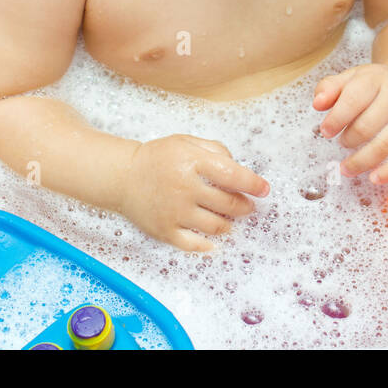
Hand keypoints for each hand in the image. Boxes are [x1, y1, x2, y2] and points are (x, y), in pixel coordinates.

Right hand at [119, 135, 269, 252]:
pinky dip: (208, 245)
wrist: (123, 176)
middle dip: (245, 206)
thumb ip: (215, 150)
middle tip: (248, 206)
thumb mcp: (187, 142)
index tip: (264, 189)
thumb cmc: (158, 158)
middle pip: (228, 204)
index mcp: (192, 162)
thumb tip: (238, 168)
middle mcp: (185, 188)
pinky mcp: (165, 230)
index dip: (253, 184)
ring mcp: (175, 212)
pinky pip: (194, 244)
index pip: (232, 175)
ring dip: (230, 224)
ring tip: (231, 220)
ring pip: (215, 226)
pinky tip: (215, 240)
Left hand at [312, 64, 387, 183]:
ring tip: (346, 167)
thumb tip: (318, 103)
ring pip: (385, 145)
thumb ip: (329, 88)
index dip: (336, 118)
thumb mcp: (351, 79)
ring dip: (361, 161)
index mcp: (377, 79)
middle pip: (368, 125)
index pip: (354, 99)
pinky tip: (374, 178)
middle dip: (348, 140)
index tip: (325, 131)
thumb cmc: (375, 88)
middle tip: (340, 143)